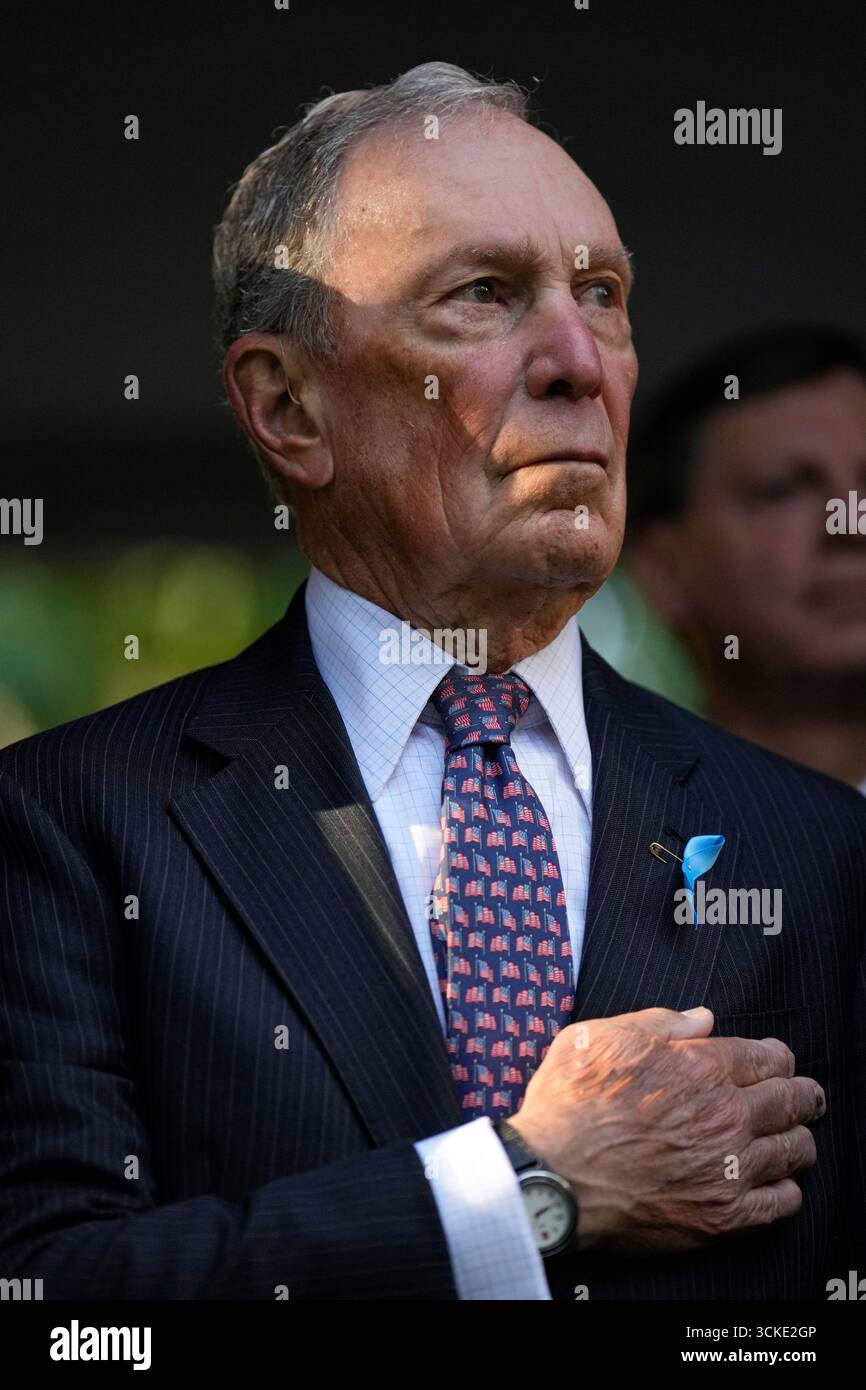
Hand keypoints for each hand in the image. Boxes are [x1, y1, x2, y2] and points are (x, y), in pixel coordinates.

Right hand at [508, 1006, 823, 1255]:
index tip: (777, 1062)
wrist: (553, 1176)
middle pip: (793, 1100)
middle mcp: (725, 1114)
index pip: (768, 1056)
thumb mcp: (598, 1038)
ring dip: (797, 1140)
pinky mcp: (723, 1215)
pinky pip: (782, 1203)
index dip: (777, 1057)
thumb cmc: (567, 1103)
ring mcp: (729, 1167)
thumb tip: (703, 1019)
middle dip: (804, 1095)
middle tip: (806, 1097)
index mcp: (699, 1067)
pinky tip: (778, 1184)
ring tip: (793, 1139)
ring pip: (795, 1150)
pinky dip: (787, 1190)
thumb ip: (658, 1022)